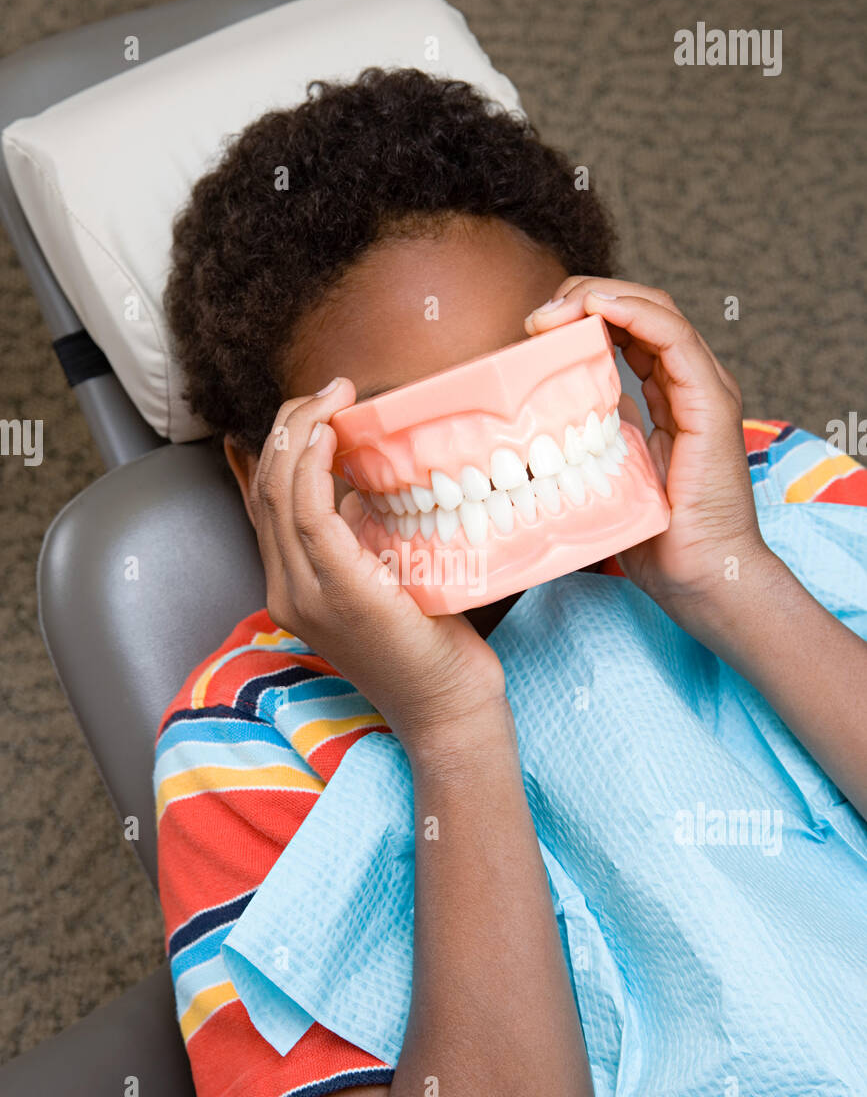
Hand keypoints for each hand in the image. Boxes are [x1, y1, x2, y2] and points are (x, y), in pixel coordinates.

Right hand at [248, 377, 505, 753]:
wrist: (447, 707)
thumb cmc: (430, 645)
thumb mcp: (386, 578)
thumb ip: (360, 539)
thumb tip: (359, 486)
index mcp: (293, 587)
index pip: (266, 501)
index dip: (279, 444)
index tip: (314, 407)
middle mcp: (286, 591)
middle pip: (264, 488)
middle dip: (288, 425)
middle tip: (328, 390)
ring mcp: (305, 595)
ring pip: (279, 493)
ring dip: (301, 432)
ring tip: (332, 398)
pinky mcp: (337, 593)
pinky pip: (308, 514)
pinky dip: (312, 466)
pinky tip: (330, 436)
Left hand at [525, 278, 773, 617]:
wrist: (700, 578)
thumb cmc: (657, 540)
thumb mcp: (609, 475)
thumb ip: (594, 441)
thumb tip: (547, 427)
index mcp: (671, 396)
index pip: (630, 330)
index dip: (583, 316)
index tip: (534, 331)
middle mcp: (692, 384)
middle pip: (640, 310)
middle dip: (585, 298)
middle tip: (536, 318)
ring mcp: (706, 389)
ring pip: (655, 311)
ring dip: (600, 298)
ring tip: (553, 311)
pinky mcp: (711, 402)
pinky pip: (673, 337)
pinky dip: (633, 312)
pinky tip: (596, 308)